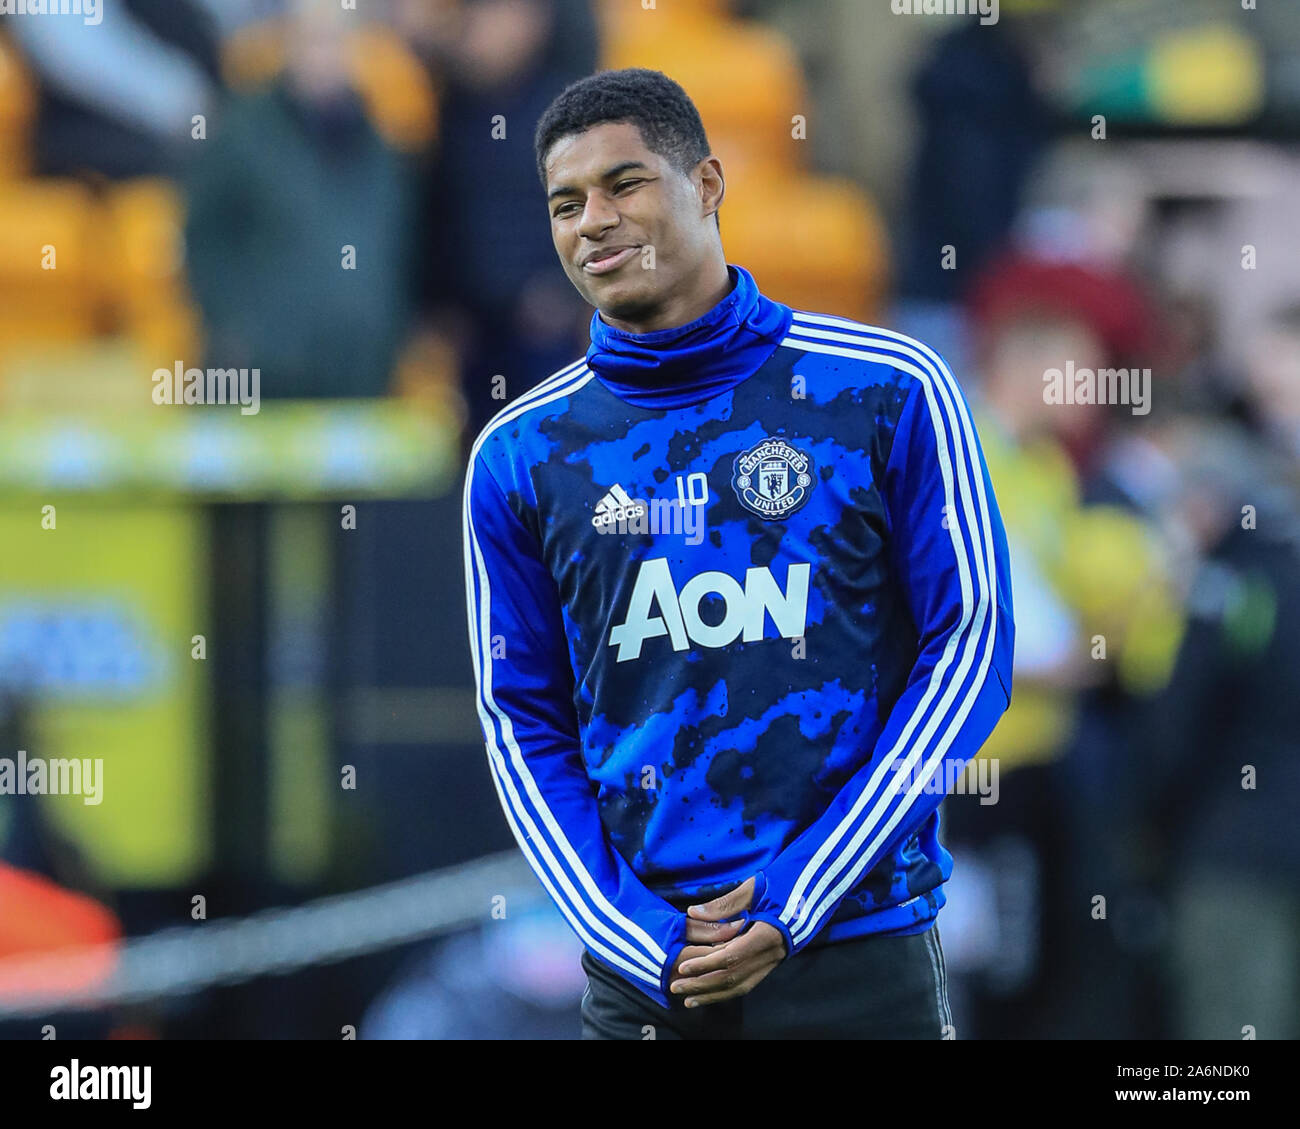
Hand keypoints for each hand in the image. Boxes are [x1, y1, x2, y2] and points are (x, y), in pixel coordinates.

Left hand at [669, 877, 786, 1007]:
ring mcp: (775, 960)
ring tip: (689, 1000)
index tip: (683, 968)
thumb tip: (693, 913)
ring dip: (713, 994)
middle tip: (676, 987)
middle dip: (703, 984)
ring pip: (741, 985)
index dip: (706, 964)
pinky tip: (712, 993)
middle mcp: (773, 953)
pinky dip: (728, 990)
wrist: (818, 887)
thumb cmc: (788, 881)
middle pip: (733, 977)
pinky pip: (749, 981)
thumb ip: (725, 903)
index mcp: (768, 934)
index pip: (732, 957)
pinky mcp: (774, 961)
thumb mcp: (756, 886)